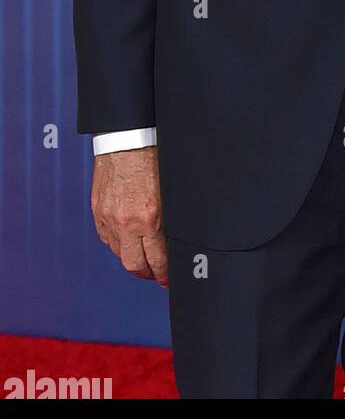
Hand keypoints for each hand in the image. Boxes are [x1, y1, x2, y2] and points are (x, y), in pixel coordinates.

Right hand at [91, 146, 168, 287]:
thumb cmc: (153, 158)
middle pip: (134, 265)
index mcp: (149, 217)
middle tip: (155, 276)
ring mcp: (109, 217)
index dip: (163, 274)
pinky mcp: (98, 210)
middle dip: (147, 274)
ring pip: (119, 253)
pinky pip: (106, 238)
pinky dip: (117, 244)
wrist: (127, 139)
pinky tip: (126, 242)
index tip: (167, 279)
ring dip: (131, 259)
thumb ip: (167, 218)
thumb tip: (172, 239)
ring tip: (142, 259)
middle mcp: (127, 222)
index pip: (157, 259)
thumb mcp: (169, 191)